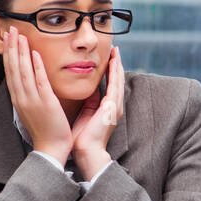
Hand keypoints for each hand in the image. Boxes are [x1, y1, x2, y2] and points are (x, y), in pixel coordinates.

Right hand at [2, 25, 71, 162]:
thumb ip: (31, 93)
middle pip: (13, 68)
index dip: (9, 53)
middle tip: (11, 29)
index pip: (10, 71)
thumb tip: (31, 78)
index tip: (9, 38)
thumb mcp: (33, 108)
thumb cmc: (45, 129)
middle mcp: (21, 98)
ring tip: (20, 35)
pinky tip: (35, 53)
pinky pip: (39, 81)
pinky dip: (36, 66)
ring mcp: (32, 100)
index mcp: (18, 99)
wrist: (51, 149)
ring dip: (21, 52)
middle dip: (12, 47)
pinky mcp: (45, 103)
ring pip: (23, 71)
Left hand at [70, 46, 123, 180]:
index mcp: (108, 108)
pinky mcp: (112, 107)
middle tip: (115, 49)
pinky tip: (114, 62)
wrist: (86, 151)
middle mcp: (115, 106)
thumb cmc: (83, 137)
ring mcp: (115, 106)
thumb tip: (89, 89)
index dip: (111, 71)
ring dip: (117, 65)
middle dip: (116, 64)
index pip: (111, 85)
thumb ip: (90, 102)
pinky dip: (114, 73)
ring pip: (118, 80)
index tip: (109, 58)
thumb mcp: (86, 114)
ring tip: (116, 51)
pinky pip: (115, 85)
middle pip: (118, 80)